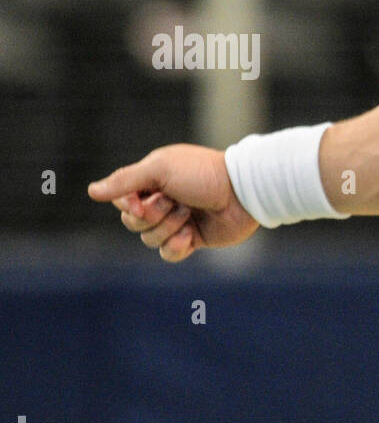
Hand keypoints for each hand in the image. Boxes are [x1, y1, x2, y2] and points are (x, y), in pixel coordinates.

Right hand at [88, 144, 258, 261]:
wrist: (243, 193)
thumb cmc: (203, 174)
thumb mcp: (160, 169)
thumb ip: (125, 181)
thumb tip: (92, 191)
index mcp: (152, 180)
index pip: (122, 200)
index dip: (128, 205)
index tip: (142, 199)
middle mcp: (162, 200)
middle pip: (132, 222)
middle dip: (151, 216)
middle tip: (175, 202)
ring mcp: (177, 221)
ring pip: (149, 239)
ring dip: (168, 228)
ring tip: (189, 213)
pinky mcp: (193, 239)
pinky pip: (169, 253)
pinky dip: (177, 247)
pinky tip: (191, 236)